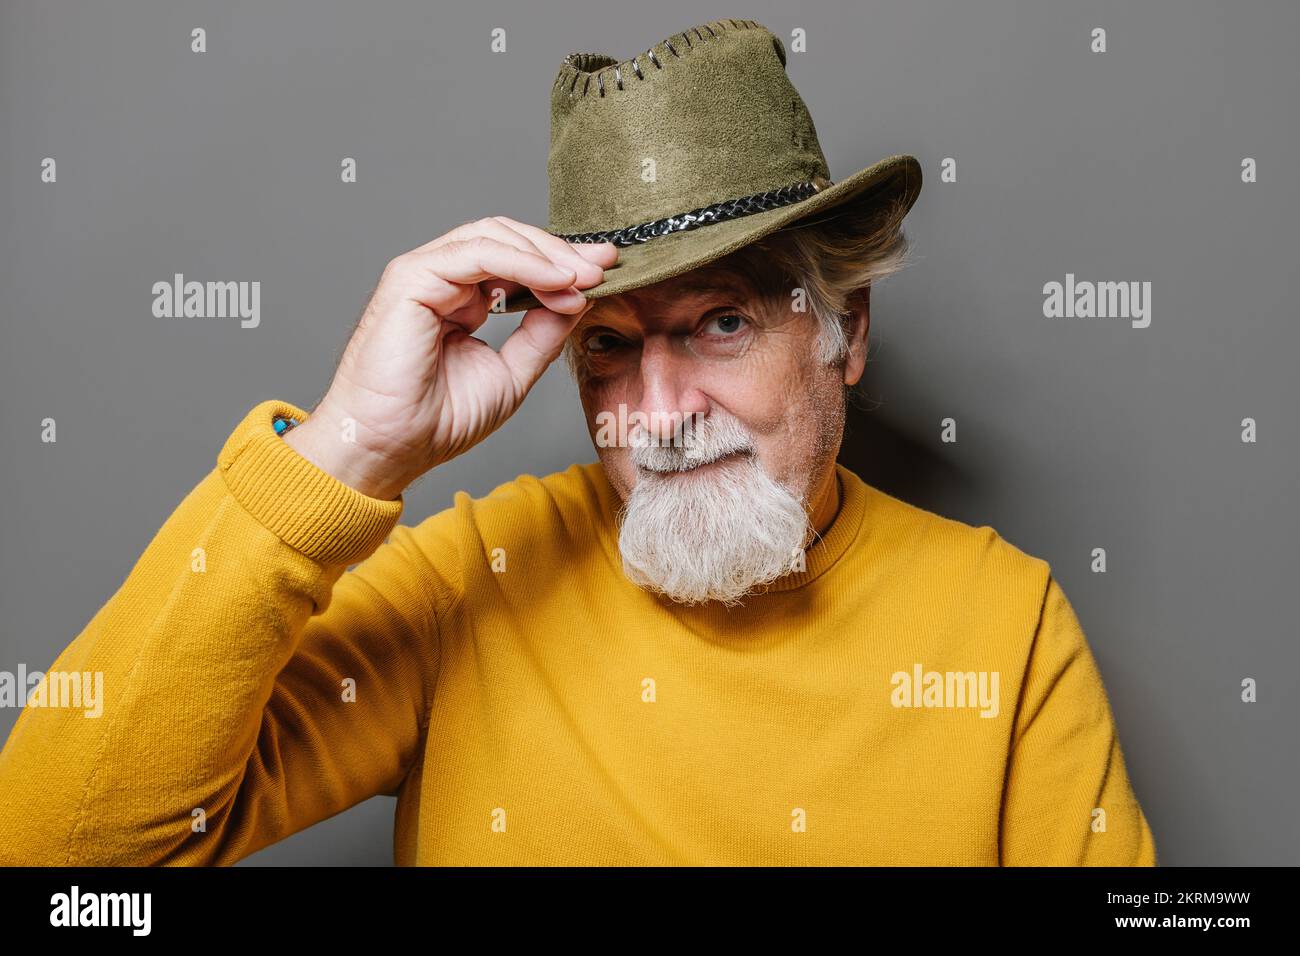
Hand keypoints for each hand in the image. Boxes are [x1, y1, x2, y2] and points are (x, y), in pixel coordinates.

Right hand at [284, 217, 616, 499]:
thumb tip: (578, 300)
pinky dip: (521, 263)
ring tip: (582, 278)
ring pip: (492, 236)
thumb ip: (541, 335)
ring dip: (545, 255)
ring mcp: (423, 274)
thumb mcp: (512, 373)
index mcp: (461, 299)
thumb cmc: (436, 420)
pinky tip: (553, 281)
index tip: (606, 272)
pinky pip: (475, 254)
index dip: (562, 263)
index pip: (516, 261)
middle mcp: (442, 280)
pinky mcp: (410, 278)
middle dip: (560, 251)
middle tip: (602, 267)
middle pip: (507, 238)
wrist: (391, 448)